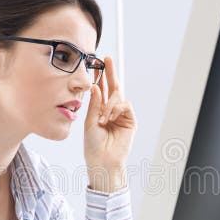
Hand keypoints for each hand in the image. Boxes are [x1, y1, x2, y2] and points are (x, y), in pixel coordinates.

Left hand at [84, 56, 136, 189]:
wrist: (102, 159)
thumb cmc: (93, 144)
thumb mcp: (89, 121)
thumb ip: (94, 104)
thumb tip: (96, 86)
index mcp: (100, 109)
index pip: (102, 89)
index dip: (101, 76)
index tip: (99, 61)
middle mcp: (111, 110)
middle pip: (113, 87)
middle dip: (110, 73)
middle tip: (108, 60)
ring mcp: (121, 114)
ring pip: (118, 96)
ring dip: (109, 103)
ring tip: (103, 118)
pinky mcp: (130, 120)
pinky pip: (125, 105)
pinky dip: (116, 109)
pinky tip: (109, 117)